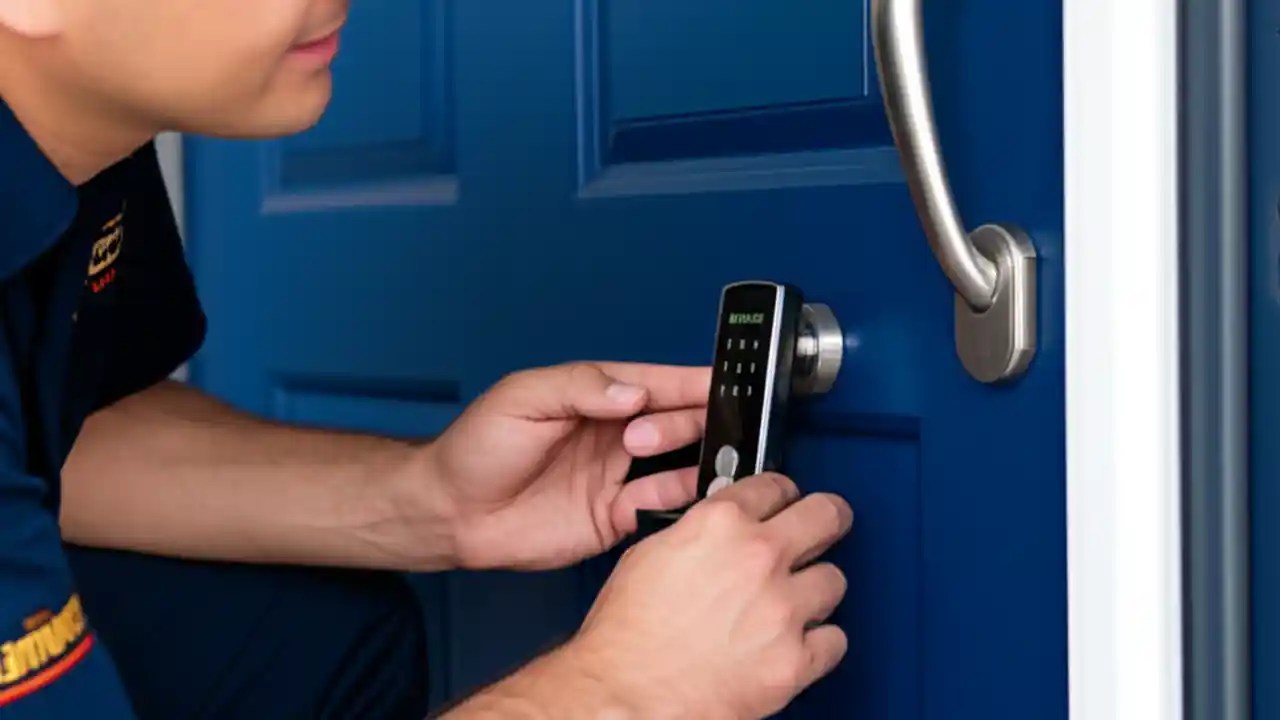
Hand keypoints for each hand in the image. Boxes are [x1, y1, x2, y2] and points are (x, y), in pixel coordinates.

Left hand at [418, 361, 711, 570]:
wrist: (450, 513)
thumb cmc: (477, 447)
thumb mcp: (523, 397)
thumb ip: (581, 388)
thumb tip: (634, 393)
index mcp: (596, 396)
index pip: (657, 383)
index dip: (694, 381)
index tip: (729, 380)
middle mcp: (615, 433)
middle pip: (677, 420)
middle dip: (693, 419)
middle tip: (671, 431)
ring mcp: (617, 475)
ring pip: (679, 461)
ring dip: (698, 456)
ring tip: (708, 457)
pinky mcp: (614, 517)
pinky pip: (661, 504)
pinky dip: (685, 497)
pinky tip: (697, 491)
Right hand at [557, 473, 852, 718]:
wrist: (625, 696)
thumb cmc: (626, 636)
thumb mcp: (649, 555)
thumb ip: (697, 532)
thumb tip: (721, 530)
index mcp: (719, 524)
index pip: (775, 486)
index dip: (782, 494)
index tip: (786, 503)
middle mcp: (758, 558)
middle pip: (827, 516)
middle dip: (825, 521)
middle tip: (820, 530)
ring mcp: (782, 610)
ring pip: (834, 580)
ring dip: (814, 590)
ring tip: (790, 603)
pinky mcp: (794, 660)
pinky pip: (834, 640)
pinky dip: (818, 643)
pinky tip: (794, 643)